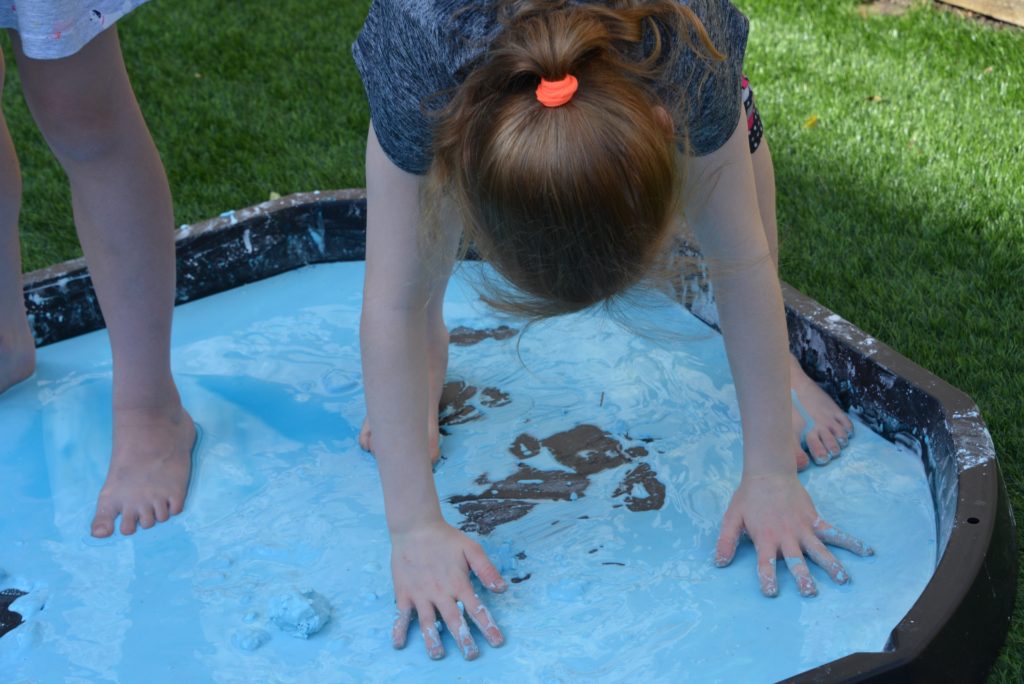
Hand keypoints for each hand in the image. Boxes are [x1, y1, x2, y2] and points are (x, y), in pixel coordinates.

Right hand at [390, 519, 507, 659]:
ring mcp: (421, 594)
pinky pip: (401, 615)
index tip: (497, 641)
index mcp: (459, 583)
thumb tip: (502, 589)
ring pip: (427, 622)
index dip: (488, 626)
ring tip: (437, 654)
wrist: (415, 527)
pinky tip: (399, 644)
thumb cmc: (445, 538)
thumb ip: (486, 569)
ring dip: (433, 640)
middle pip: (454, 620)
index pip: (476, 609)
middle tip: (471, 656)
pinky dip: (399, 630)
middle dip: (464, 640)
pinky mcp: (404, 593)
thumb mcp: (471, 549)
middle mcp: (440, 592)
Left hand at [713, 473, 873, 596]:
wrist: (768, 473)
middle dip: (803, 578)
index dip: (767, 578)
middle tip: (810, 592)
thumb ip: (726, 541)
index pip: (765, 563)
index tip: (771, 593)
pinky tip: (866, 551)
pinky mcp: (814, 520)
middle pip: (795, 561)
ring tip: (843, 580)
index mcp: (765, 538)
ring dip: (831, 565)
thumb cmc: (749, 497)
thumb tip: (719, 563)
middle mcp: (785, 537)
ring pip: (819, 551)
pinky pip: (834, 533)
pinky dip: (850, 542)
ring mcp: (802, 529)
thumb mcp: (732, 518)